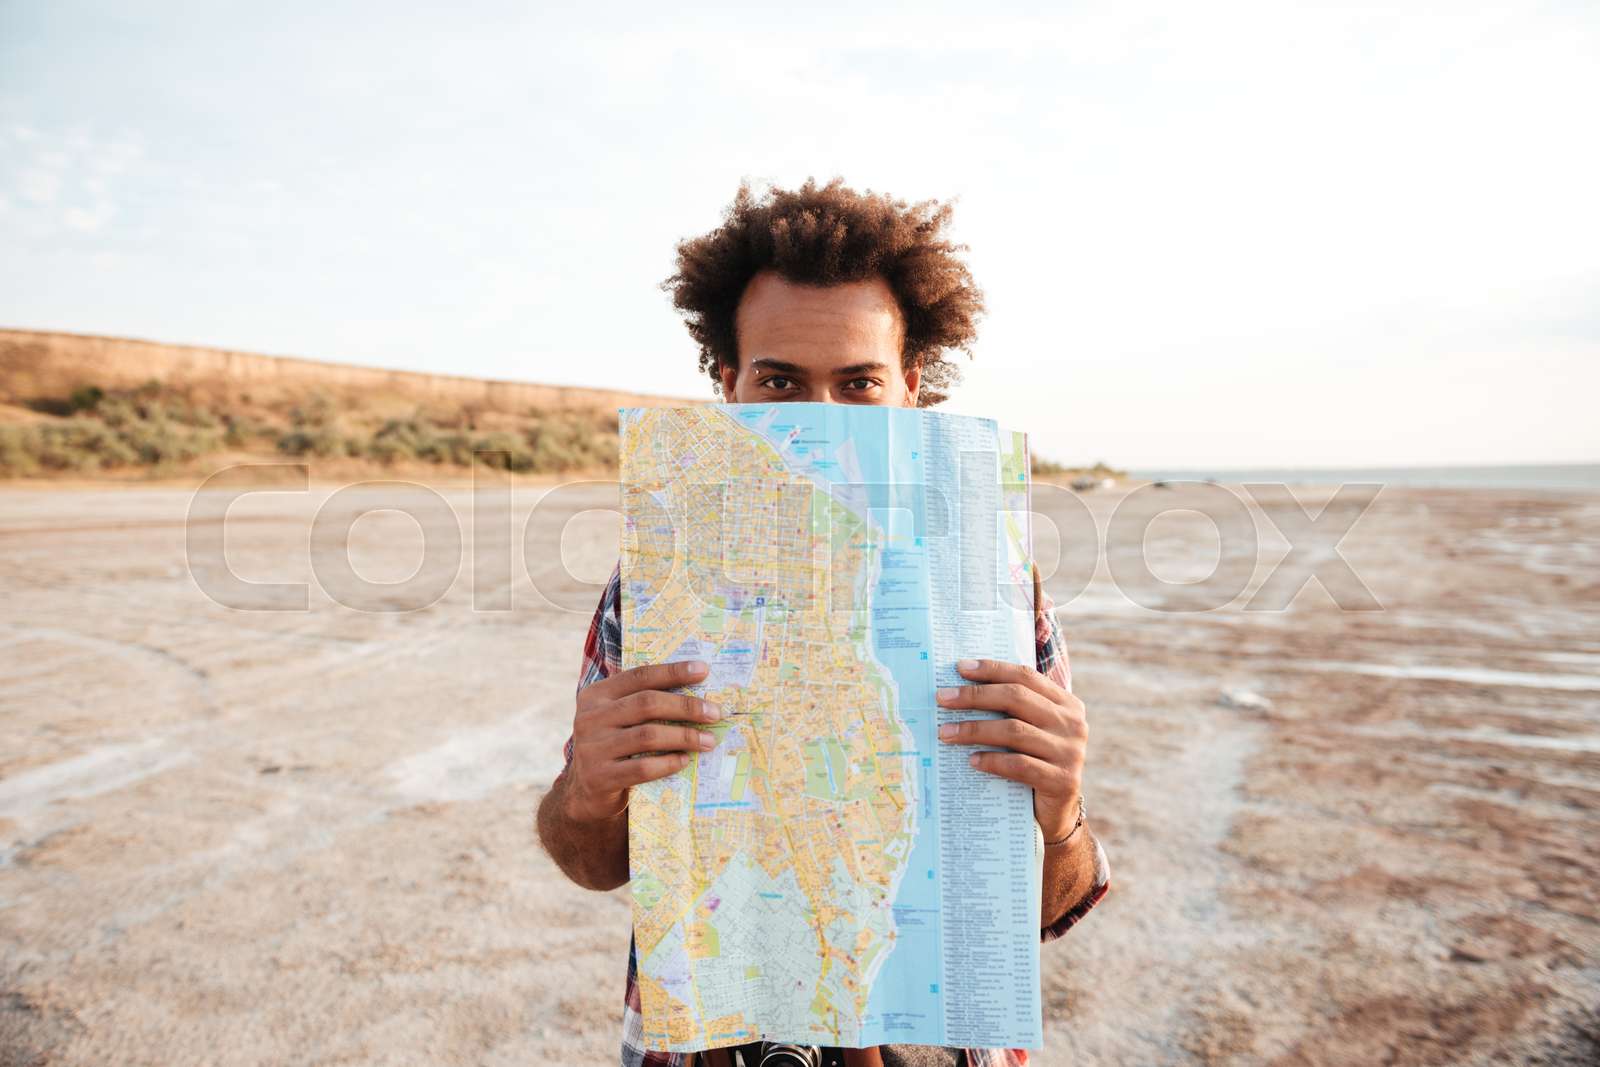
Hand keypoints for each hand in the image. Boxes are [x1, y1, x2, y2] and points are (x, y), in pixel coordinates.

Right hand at [561, 659, 722, 822]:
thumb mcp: (619, 718)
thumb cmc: (614, 746)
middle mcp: (590, 718)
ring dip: (684, 736)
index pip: (640, 676)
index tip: (703, 670)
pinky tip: (685, 760)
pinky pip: (642, 768)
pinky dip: (668, 763)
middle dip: (686, 706)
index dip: (673, 671)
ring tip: (708, 741)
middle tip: (715, 713)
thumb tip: (697, 691)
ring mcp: (592, 748)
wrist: (586, 791)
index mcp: (596, 695)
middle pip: (647, 703)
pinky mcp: (600, 778)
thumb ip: (643, 703)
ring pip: (648, 736)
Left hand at [935, 658, 1087, 840]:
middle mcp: (1073, 724)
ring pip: (1014, 731)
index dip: (992, 670)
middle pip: (1017, 698)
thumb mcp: (1029, 731)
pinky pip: (1019, 765)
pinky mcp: (1063, 781)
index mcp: (1067, 704)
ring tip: (945, 733)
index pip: (1025, 677)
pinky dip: (992, 761)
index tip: (960, 668)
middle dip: (975, 696)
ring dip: (974, 730)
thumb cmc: (1034, 762)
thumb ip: (1011, 709)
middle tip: (942, 699)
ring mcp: (1071, 753)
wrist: (1056, 814)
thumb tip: (959, 687)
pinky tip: (971, 760)